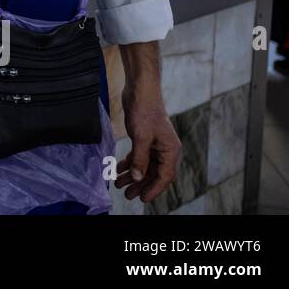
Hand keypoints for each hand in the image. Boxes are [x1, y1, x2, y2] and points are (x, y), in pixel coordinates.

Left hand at [115, 85, 179, 203]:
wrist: (140, 90)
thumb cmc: (145, 111)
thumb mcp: (141, 137)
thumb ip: (140, 159)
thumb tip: (138, 178)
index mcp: (170, 150)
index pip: (164, 176)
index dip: (154, 189)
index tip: (142, 198)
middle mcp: (165, 149)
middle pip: (153, 173)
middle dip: (140, 185)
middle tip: (127, 195)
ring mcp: (154, 144)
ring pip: (144, 166)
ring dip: (132, 175)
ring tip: (119, 185)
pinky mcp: (144, 138)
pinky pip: (138, 156)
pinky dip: (129, 163)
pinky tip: (118, 169)